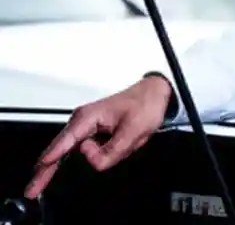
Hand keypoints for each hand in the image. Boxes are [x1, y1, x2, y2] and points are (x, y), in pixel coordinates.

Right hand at [25, 74, 172, 198]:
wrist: (154, 93)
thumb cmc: (144, 105)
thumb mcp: (134, 130)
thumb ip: (113, 150)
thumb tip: (93, 162)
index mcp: (88, 117)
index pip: (66, 140)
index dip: (52, 156)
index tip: (41, 167)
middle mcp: (81, 121)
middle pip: (57, 149)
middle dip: (45, 170)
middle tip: (32, 189)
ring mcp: (83, 126)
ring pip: (70, 152)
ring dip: (89, 159)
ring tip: (119, 144)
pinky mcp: (90, 132)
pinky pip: (78, 149)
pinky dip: (85, 157)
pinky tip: (95, 156)